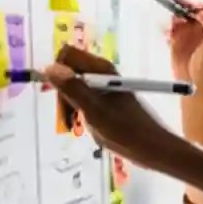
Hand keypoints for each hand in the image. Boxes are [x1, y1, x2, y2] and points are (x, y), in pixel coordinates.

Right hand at [44, 45, 184, 170]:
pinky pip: (85, 98)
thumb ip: (72, 88)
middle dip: (63, 91)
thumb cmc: (125, 131)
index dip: (57, 72)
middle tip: (69, 116)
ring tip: (77, 124)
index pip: (67, 55)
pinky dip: (80, 110)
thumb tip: (50, 67)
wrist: (153, 148)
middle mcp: (103, 73)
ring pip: (75, 87)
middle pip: (69, 70)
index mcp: (102, 70)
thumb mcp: (94, 111)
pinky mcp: (108, 100)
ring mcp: (106, 87)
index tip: (58, 96)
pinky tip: (86, 124)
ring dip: (70, 104)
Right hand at [167, 0, 202, 84]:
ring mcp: (186, 36)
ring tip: (172, 23)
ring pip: (178, 19)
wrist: (193, 82)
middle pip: (188, 12)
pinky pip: (169, 30)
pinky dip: (167, 29)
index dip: (195, 5)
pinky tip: (167, 33)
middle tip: (174, 3)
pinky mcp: (175, 42)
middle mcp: (197, 30)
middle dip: (181, 6)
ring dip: (174, 17)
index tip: (188, 4)